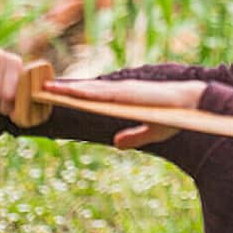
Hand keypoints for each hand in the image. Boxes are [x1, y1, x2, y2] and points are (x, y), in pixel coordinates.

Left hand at [43, 78, 206, 148]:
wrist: (193, 104)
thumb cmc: (177, 115)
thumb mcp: (151, 131)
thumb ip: (134, 136)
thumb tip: (116, 143)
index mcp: (126, 99)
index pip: (95, 96)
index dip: (75, 95)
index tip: (56, 95)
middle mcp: (121, 91)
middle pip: (87, 90)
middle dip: (63, 90)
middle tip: (39, 89)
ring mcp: (123, 91)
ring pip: (88, 89)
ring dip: (66, 89)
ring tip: (43, 88)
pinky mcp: (127, 93)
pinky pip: (99, 93)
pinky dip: (81, 92)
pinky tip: (67, 92)